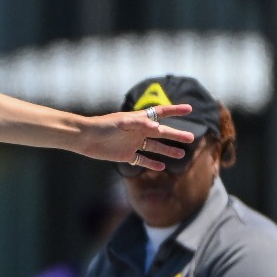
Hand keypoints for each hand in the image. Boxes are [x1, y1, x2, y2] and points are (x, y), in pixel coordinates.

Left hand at [73, 105, 194, 168]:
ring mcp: (133, 143)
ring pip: (154, 147)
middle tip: (191, 138)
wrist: (85, 138)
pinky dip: (151, 164)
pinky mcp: (126, 155)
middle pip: (162, 133)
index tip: (189, 109)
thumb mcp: (121, 123)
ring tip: (181, 155)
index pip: (161, 113)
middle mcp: (138, 131)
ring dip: (168, 150)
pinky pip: (142, 160)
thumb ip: (139, 124)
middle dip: (176, 135)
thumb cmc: (102, 126)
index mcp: (139, 119)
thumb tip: (158, 127)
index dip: (175, 110)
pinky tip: (161, 167)